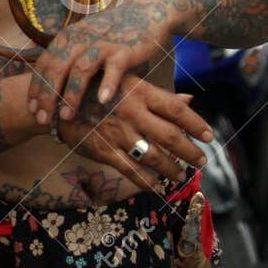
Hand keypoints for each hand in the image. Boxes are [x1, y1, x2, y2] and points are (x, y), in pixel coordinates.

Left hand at [27, 0, 175, 124]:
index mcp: (67, 38)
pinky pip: (114, 68)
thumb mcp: (83, 41)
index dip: (36, 86)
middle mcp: (80, 40)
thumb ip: (68, 59)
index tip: (31, 108)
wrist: (145, 12)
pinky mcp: (124, 50)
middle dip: (47, 95)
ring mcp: (102, 44)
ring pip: (81, 69)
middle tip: (42, 119)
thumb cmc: (110, 34)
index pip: (45, 64)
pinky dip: (107, 84)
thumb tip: (49, 87)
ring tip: (66, 116)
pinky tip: (102, 101)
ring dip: (72, 94)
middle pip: (57, 69)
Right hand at [56, 80, 213, 191]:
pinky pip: (130, 170)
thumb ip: (159, 95)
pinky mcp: (103, 149)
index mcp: (139, 92)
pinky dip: (146, 181)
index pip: (176, 110)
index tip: (210, 137)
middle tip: (202, 161)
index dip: (197, 124)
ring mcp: (117, 133)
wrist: (57, 100)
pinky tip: (155, 185)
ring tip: (181, 175)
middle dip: (190, 152)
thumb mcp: (127, 83)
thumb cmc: (97, 88)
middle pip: (170, 136)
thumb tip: (189, 101)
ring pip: (153, 156)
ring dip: (172, 169)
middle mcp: (131, 112)